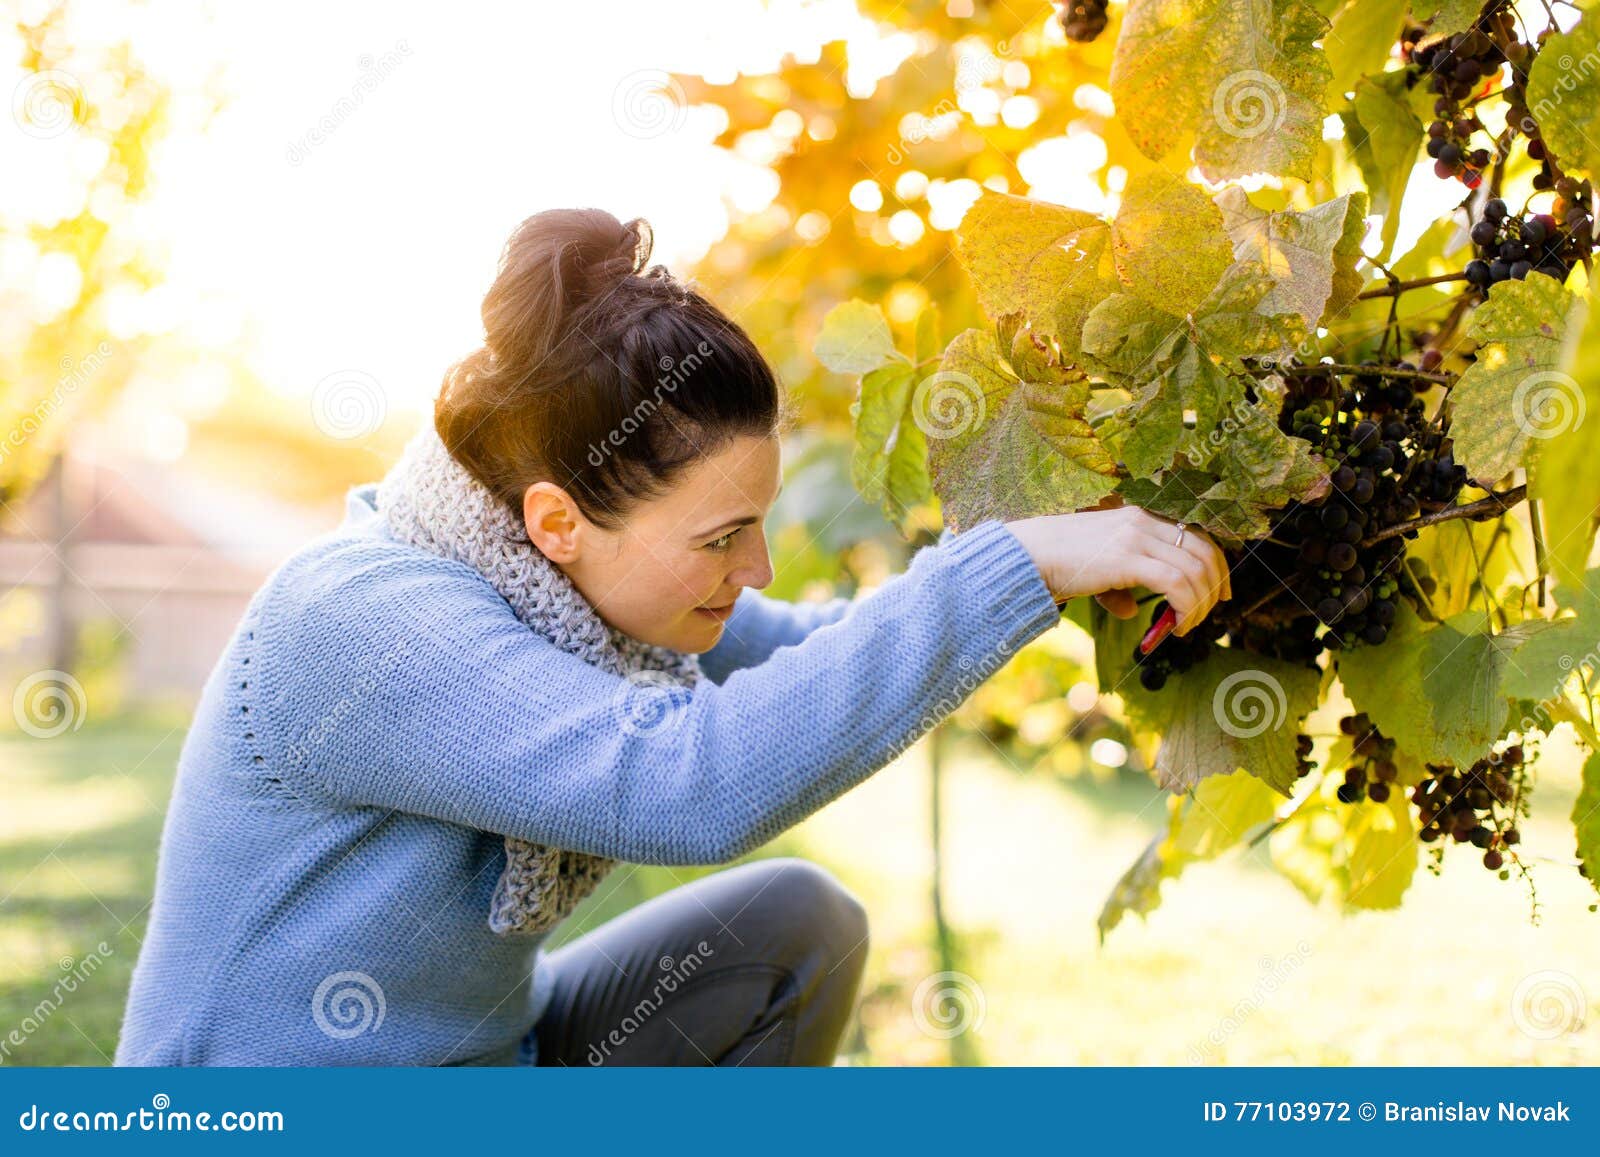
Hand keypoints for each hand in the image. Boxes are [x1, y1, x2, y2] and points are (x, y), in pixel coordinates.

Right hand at [1004, 505, 1230, 636]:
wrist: (1026, 557)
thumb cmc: (1055, 563)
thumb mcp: (1096, 570)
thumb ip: (1118, 585)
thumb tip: (1131, 612)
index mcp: (1138, 517)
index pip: (1194, 534)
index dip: (1216, 563)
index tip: (1219, 591)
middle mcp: (1142, 521)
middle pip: (1203, 550)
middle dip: (1216, 584)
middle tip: (1213, 611)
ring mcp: (1136, 537)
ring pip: (1194, 570)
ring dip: (1199, 604)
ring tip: (1186, 625)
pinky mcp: (1127, 559)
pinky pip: (1176, 584)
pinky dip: (1185, 607)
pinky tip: (1175, 625)